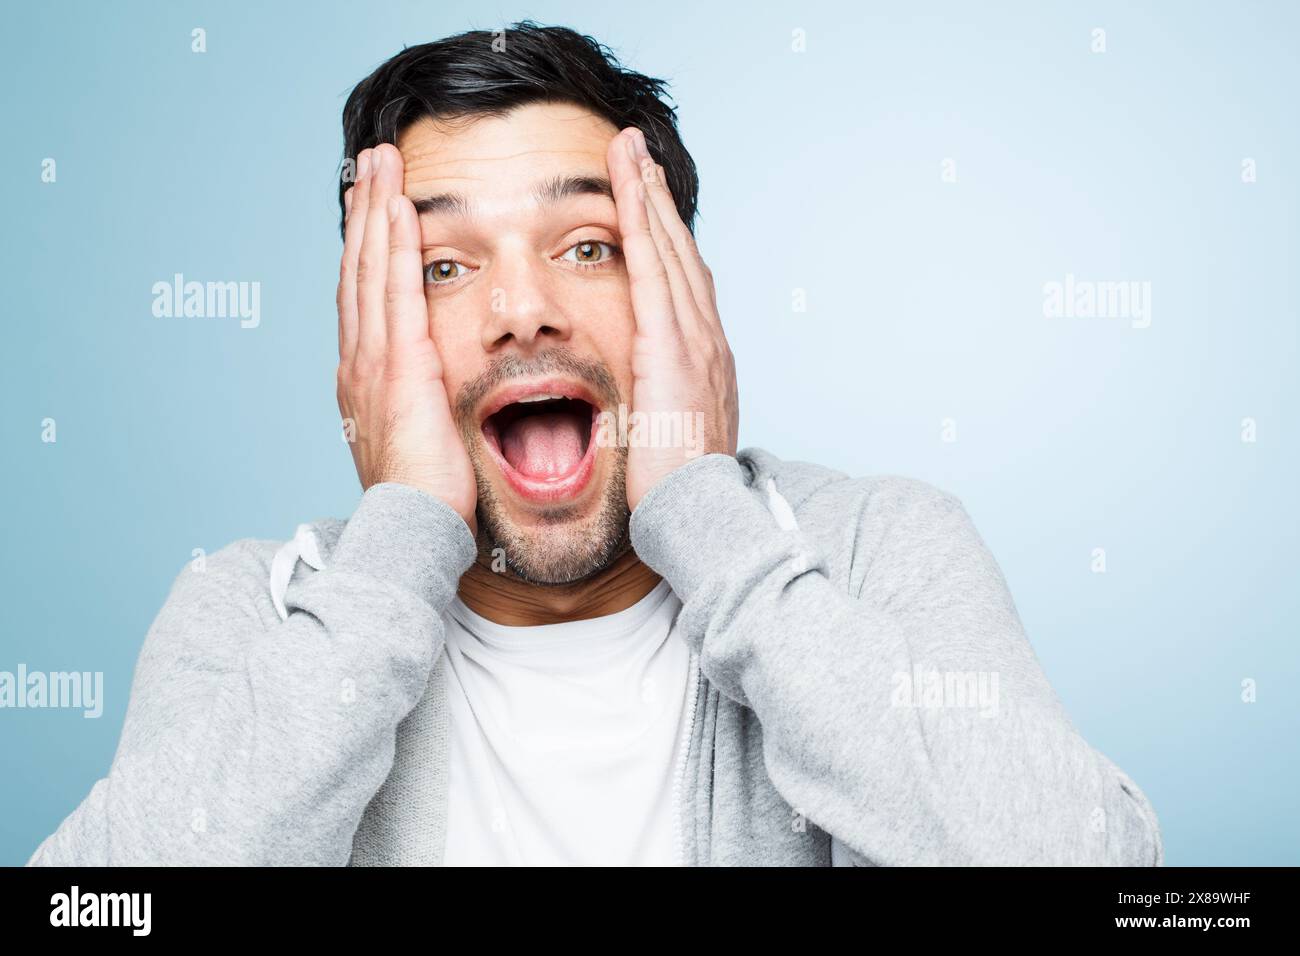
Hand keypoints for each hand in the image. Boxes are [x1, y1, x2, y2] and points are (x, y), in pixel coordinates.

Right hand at [336, 143, 477, 534]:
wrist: (413, 531)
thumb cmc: (425, 497)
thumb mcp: (417, 440)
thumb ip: (421, 406)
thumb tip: (434, 395)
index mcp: (365, 378)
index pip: (363, 297)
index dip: (365, 248)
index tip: (371, 209)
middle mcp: (360, 361)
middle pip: (357, 268)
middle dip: (363, 213)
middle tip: (368, 163)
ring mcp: (374, 360)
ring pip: (370, 268)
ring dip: (376, 210)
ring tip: (379, 161)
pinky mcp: (400, 366)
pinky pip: (395, 291)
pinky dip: (394, 246)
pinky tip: (401, 208)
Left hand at [607, 127, 738, 510]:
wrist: (699, 514)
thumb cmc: (678, 487)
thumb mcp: (672, 435)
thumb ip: (660, 404)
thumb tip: (646, 400)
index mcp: (704, 358)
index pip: (684, 283)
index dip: (668, 238)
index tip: (650, 204)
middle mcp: (708, 338)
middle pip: (682, 252)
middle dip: (660, 201)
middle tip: (640, 155)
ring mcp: (696, 337)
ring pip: (670, 249)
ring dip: (649, 195)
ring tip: (631, 152)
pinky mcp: (673, 344)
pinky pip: (653, 269)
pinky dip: (641, 223)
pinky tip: (626, 188)